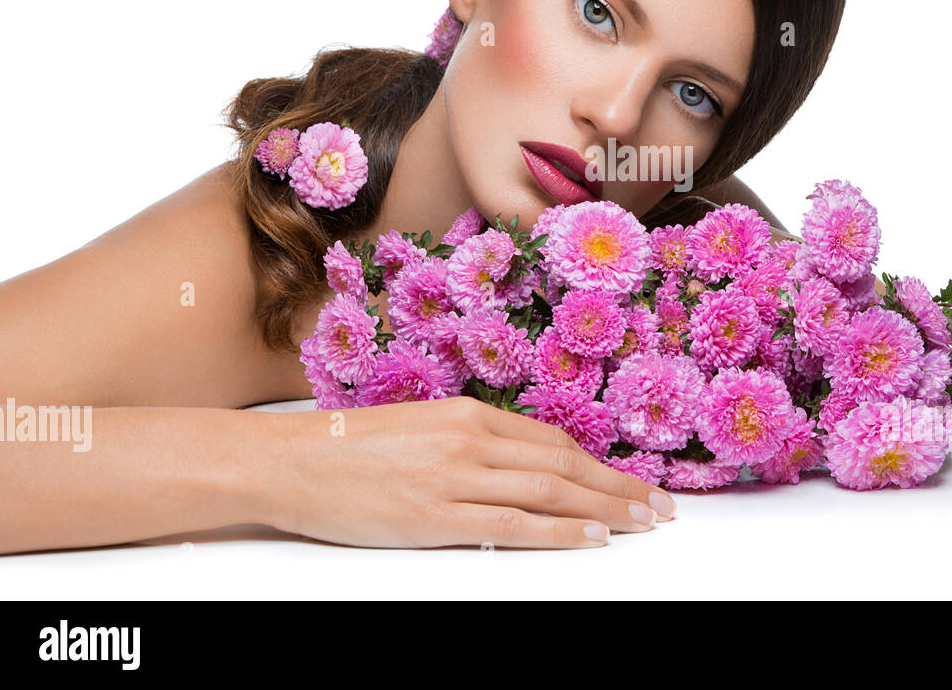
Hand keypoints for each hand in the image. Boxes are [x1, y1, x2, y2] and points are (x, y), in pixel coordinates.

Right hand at [264, 396, 675, 548]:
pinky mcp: (438, 516)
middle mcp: (472, 439)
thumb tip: (522, 467)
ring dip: (606, 508)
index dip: (601, 465)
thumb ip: (473, 443)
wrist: (291, 461)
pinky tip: (592, 538)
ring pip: (551, 491)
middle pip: (565, 464)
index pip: (553, 442)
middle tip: (660, 507)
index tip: (633, 482)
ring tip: (643, 523)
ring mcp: (457, 477)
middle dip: (620, 487)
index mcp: (469, 414)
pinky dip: (560, 531)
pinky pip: (515, 525)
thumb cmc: (349, 448)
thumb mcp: (422, 428)